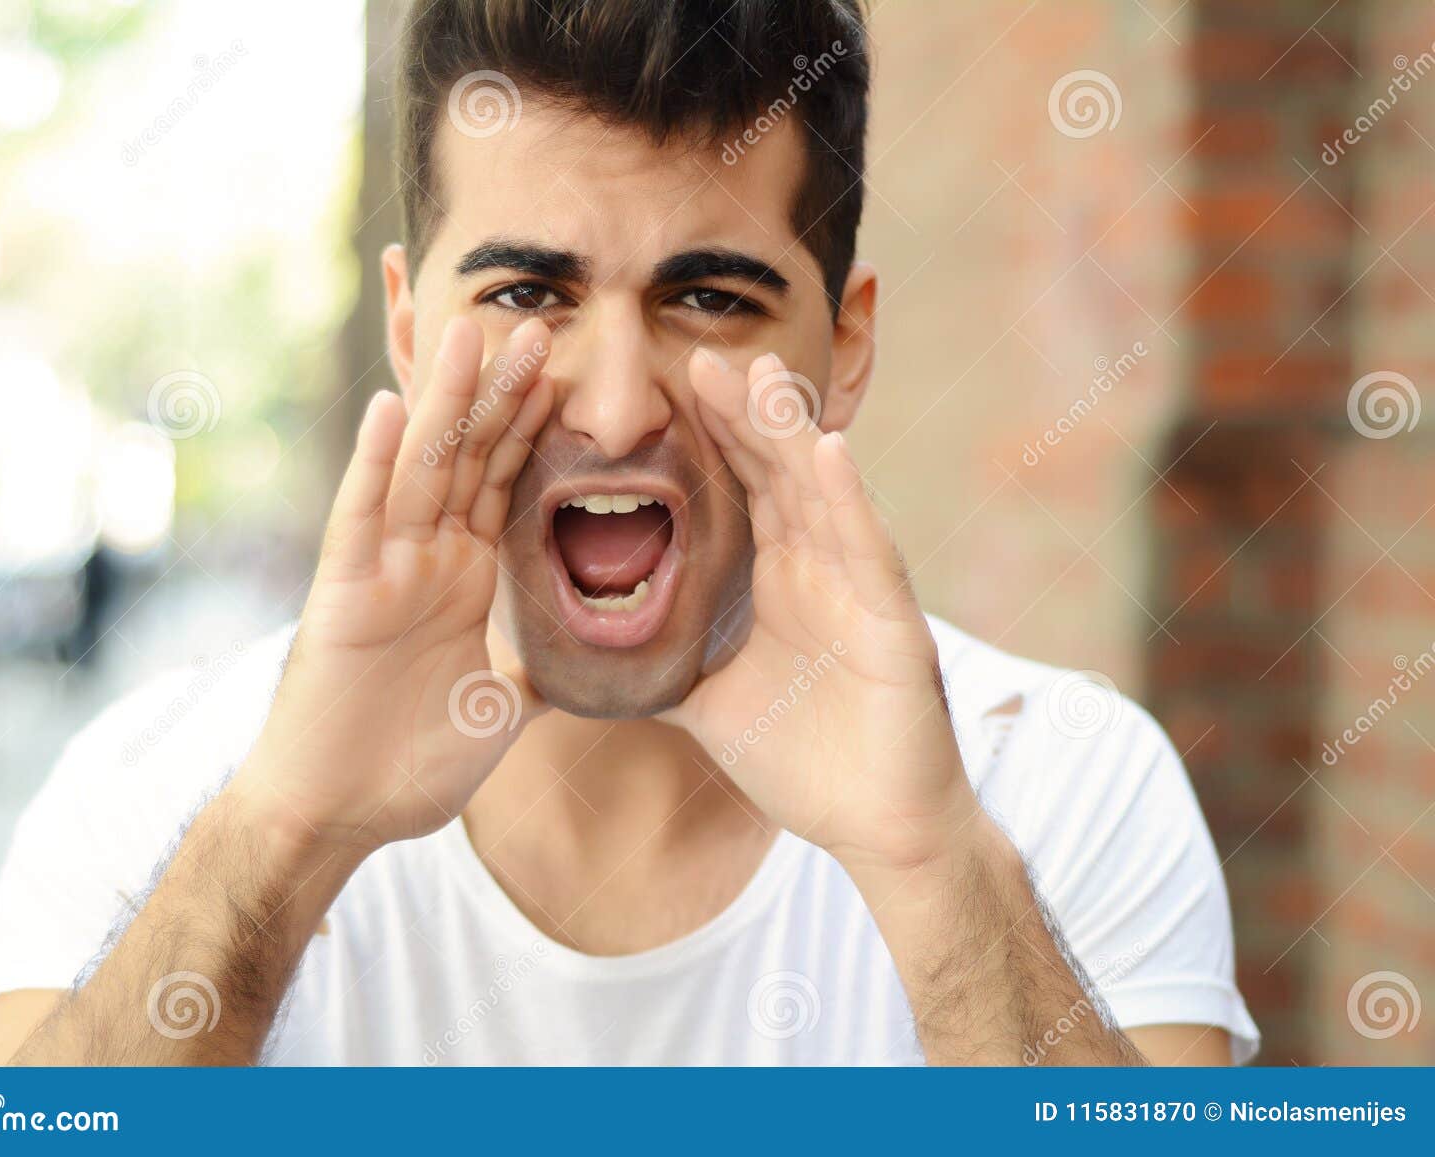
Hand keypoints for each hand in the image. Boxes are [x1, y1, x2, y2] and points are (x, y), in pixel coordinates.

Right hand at [231, 317, 553, 857]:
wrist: (339, 813)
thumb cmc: (408, 761)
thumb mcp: (500, 707)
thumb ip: (537, 670)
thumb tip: (593, 664)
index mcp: (464, 575)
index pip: (503, 483)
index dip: (534, 428)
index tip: (568, 372)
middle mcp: (425, 558)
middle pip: (468, 457)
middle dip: (501, 393)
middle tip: (539, 328)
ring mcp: (383, 568)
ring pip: (421, 468)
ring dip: (445, 401)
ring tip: (470, 333)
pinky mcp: (344, 592)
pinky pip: (362, 518)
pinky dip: (376, 464)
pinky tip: (393, 410)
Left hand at [663, 349, 982, 871]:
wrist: (876, 828)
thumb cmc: (801, 763)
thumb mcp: (706, 704)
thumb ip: (651, 669)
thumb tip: (573, 659)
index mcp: (778, 582)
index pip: (741, 493)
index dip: (709, 441)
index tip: (667, 389)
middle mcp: (820, 571)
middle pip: (777, 477)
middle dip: (743, 417)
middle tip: (702, 359)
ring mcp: (859, 591)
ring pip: (822, 497)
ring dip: (792, 434)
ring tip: (760, 378)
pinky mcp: (894, 621)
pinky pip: (868, 550)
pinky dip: (849, 500)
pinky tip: (829, 450)